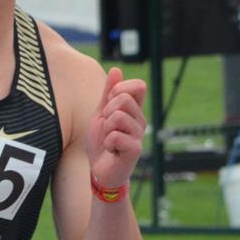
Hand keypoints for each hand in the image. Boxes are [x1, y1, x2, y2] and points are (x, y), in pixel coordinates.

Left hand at [87, 67, 147, 190]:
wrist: (99, 170)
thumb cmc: (101, 142)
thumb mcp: (100, 113)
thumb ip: (108, 93)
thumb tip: (116, 69)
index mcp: (134, 110)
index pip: (139, 85)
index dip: (120, 89)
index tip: (109, 102)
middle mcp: (141, 120)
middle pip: (124, 99)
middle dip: (107, 111)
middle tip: (106, 126)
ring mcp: (140, 134)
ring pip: (118, 116)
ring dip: (106, 128)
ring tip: (109, 139)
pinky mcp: (136, 149)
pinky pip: (116, 135)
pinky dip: (107, 142)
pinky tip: (111, 150)